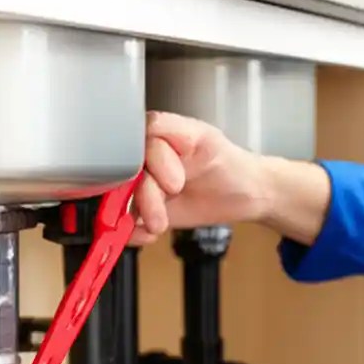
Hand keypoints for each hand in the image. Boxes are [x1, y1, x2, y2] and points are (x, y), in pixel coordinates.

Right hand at [132, 111, 270, 244]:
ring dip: (135, 218)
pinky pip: (122, 222)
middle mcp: (143, 159)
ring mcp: (140, 186)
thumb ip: (175, 130)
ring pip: (118, 199)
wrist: (244, 195)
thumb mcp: (208, 138)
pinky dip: (132, 233)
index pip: (135, 140)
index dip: (152, 163)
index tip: (175, 183)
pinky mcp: (142, 210)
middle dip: (143, 198)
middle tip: (162, 213)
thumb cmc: (230, 162)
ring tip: (158, 226)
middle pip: (123, 174)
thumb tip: (147, 128)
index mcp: (155, 134)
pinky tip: (150, 234)